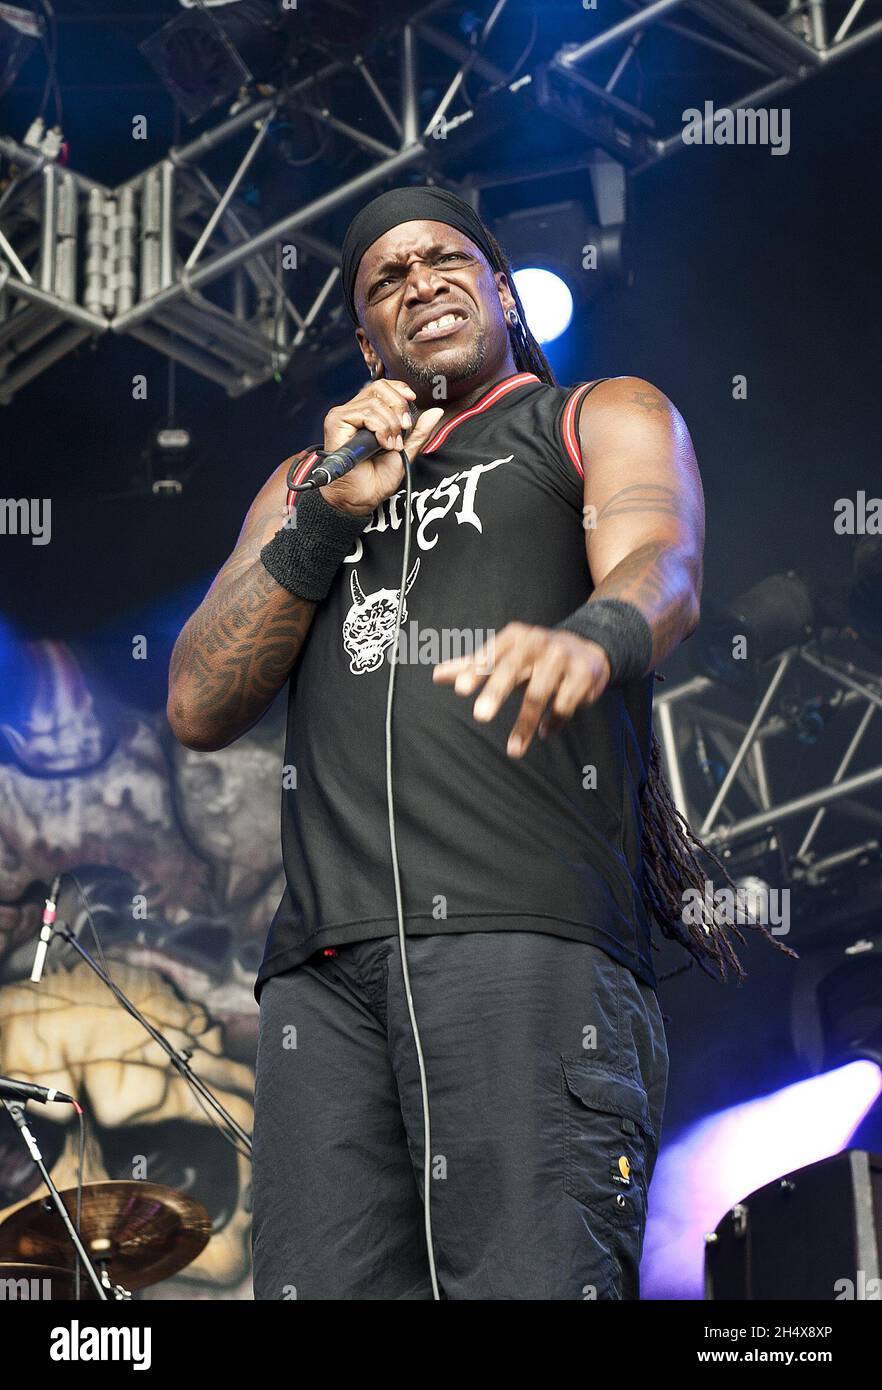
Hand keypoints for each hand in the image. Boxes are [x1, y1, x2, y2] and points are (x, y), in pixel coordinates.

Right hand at [320, 379, 443, 516]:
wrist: (363, 497)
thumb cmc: (378, 478)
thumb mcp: (406, 450)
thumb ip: (419, 431)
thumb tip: (436, 412)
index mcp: (367, 414)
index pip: (382, 386)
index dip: (399, 389)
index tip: (412, 400)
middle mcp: (354, 411)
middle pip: (379, 388)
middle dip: (398, 408)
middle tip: (403, 430)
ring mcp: (344, 415)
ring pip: (375, 402)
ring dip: (390, 425)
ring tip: (390, 445)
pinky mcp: (336, 422)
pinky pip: (366, 413)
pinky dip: (380, 429)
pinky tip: (382, 444)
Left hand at [433, 623, 611, 757]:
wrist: (588, 647)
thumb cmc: (536, 656)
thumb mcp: (506, 655)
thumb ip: (473, 666)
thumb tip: (437, 675)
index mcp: (516, 637)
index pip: (491, 654)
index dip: (476, 670)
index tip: (460, 689)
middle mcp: (539, 643)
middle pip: (514, 669)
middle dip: (497, 691)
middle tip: (480, 715)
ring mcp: (563, 657)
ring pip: (541, 693)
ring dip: (525, 724)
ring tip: (513, 750)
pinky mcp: (585, 674)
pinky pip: (565, 703)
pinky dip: (554, 722)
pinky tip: (544, 732)